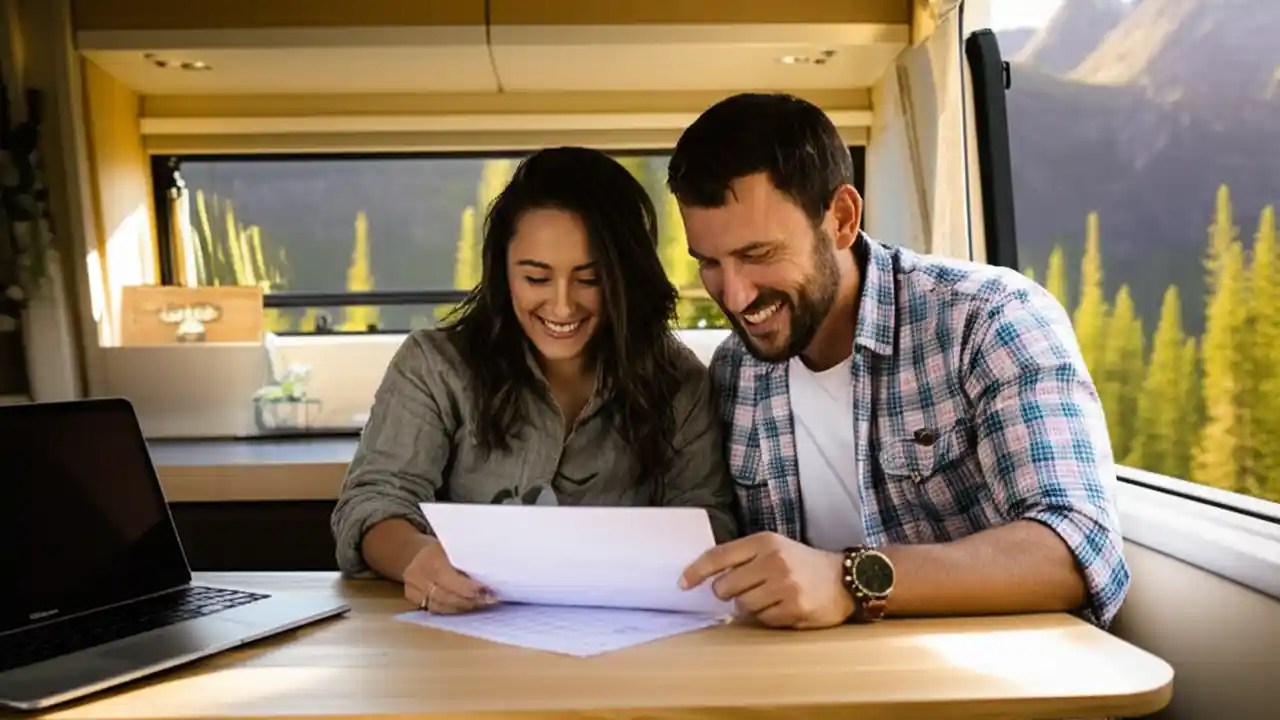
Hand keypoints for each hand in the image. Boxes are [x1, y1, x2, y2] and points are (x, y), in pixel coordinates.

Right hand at [402, 538, 494, 613]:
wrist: (411, 552)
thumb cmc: (437, 547)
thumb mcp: (450, 547)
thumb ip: (464, 559)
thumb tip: (489, 573)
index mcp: (430, 559)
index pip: (452, 580)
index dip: (471, 588)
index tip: (489, 591)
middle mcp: (419, 576)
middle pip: (448, 596)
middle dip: (471, 600)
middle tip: (490, 600)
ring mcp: (413, 589)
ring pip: (443, 606)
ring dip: (464, 607)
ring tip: (481, 604)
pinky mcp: (412, 599)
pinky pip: (436, 609)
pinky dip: (453, 609)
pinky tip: (466, 606)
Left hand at [679, 532, 852, 628]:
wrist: (845, 579)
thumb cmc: (802, 563)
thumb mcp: (773, 548)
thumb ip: (743, 557)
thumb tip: (707, 576)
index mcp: (764, 542)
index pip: (719, 556)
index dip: (696, 571)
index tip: (682, 583)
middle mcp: (773, 561)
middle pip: (726, 586)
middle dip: (729, 593)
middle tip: (745, 589)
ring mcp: (785, 586)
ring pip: (743, 606)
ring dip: (749, 606)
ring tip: (770, 597)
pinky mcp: (795, 608)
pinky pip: (763, 620)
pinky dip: (768, 617)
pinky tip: (784, 607)